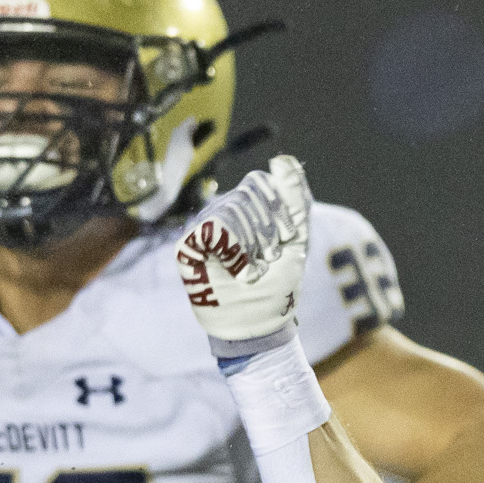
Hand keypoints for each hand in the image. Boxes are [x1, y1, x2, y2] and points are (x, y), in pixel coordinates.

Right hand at [176, 154, 312, 359]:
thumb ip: (295, 198)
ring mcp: (202, 226)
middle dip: (268, 232)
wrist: (259, 323)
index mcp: (247, 207)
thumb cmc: (277, 284)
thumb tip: (284, 159)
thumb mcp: (295, 238)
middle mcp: (221, 211)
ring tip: (251, 269)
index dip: (278, 211)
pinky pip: (214, 228)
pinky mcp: (187, 246)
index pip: (260, 183)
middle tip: (266, 260)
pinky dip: (235, 254)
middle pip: (248, 194)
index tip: (285, 241)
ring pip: (233, 209)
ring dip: (253, 247)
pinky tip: (236, 272)